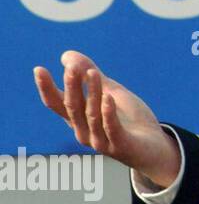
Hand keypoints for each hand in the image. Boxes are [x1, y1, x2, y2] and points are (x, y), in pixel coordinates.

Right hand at [33, 51, 179, 187]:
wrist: (155, 148)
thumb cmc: (130, 120)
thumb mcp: (111, 92)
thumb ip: (91, 76)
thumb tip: (66, 56)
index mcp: (79, 119)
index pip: (57, 103)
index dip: (47, 88)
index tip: (39, 69)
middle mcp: (84, 132)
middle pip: (72, 107)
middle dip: (71, 87)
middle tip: (70, 67)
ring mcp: (100, 141)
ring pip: (91, 115)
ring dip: (92, 93)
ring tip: (93, 73)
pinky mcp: (119, 146)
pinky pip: (111, 128)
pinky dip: (108, 113)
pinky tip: (108, 97)